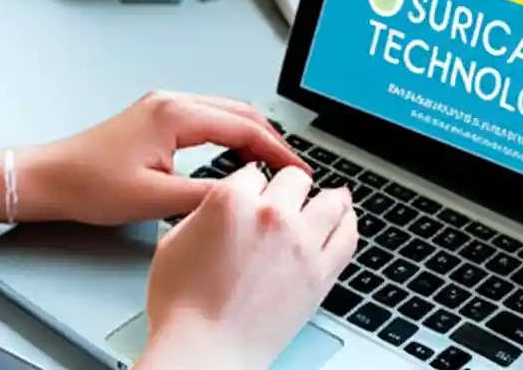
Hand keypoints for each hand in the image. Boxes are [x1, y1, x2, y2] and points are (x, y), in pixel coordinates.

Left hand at [22, 91, 308, 226]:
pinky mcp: (155, 118)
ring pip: (224, 113)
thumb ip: (205, 195)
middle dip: (272, 140)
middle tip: (294, 171)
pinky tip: (237, 157)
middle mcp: (171, 102)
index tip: (298, 174)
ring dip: (252, 136)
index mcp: (175, 114)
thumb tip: (246, 197)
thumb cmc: (89, 185)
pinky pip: (206, 119)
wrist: (49, 178)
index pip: (244, 128)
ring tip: (274, 166)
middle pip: (240, 113)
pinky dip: (230, 135)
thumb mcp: (155, 198)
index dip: (278, 152)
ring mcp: (162, 106)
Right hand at [138, 165, 357, 369]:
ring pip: (331, 200)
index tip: (253, 194)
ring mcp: (301, 243)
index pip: (253, 173)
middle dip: (285, 188)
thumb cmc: (183, 305)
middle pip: (293, 179)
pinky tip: (344, 220)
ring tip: (323, 201)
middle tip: (282, 200)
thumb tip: (220, 206)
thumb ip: (202, 213)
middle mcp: (271, 215)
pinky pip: (348, 236)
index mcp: (231, 200)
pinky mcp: (321, 273)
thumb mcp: (174, 241)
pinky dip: (347, 224)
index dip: (251, 185)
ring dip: (323, 199)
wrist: (204, 348)